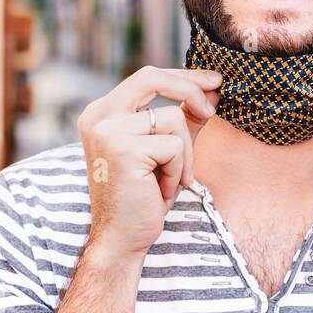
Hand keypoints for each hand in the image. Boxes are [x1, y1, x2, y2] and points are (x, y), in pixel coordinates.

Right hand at [77, 66, 220, 260]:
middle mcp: (98, 116)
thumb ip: (187, 118)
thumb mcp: (167, 150)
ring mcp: (107, 131)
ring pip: (172, 118)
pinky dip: (179, 169)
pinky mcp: (123, 150)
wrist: (123, 236)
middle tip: (212, 111)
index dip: (184, 76)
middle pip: (152, 78)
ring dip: (184, 152)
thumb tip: (213, 92)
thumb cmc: (144, 194)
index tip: (214, 80)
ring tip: (169, 178)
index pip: (147, 77)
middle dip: (190, 89)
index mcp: (103, 112)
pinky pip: (174, 146)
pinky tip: (162, 189)